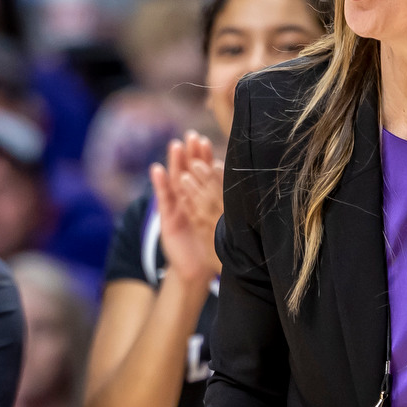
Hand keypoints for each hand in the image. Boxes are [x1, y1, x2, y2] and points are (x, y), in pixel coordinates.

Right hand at [151, 134, 222, 285]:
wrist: (195, 271)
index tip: (207, 142)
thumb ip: (228, 210)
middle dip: (191, 154)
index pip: (203, 175)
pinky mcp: (167, 220)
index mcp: (202, 200)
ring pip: (176, 182)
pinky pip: (164, 200)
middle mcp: (189, 201)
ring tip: (176, 146)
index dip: (205, 159)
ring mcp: (177, 209)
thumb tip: (249, 191)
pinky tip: (157, 170)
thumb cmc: (211, 248)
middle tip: (192, 136)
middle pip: (189, 173)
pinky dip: (160, 184)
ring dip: (175, 163)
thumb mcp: (223, 227)